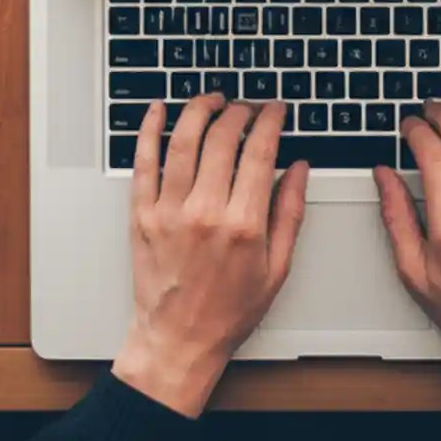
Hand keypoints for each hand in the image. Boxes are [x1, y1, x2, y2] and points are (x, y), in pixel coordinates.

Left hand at [112, 95, 308, 416]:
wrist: (178, 340)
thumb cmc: (228, 311)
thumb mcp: (277, 267)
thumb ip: (290, 212)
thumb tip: (299, 169)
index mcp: (244, 224)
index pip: (260, 152)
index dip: (270, 121)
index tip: (275, 109)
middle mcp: (205, 212)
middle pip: (223, 138)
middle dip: (240, 111)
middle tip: (248, 106)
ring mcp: (169, 211)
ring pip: (183, 140)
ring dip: (200, 109)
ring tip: (213, 100)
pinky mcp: (142, 215)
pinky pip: (143, 162)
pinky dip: (149, 130)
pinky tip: (158, 110)